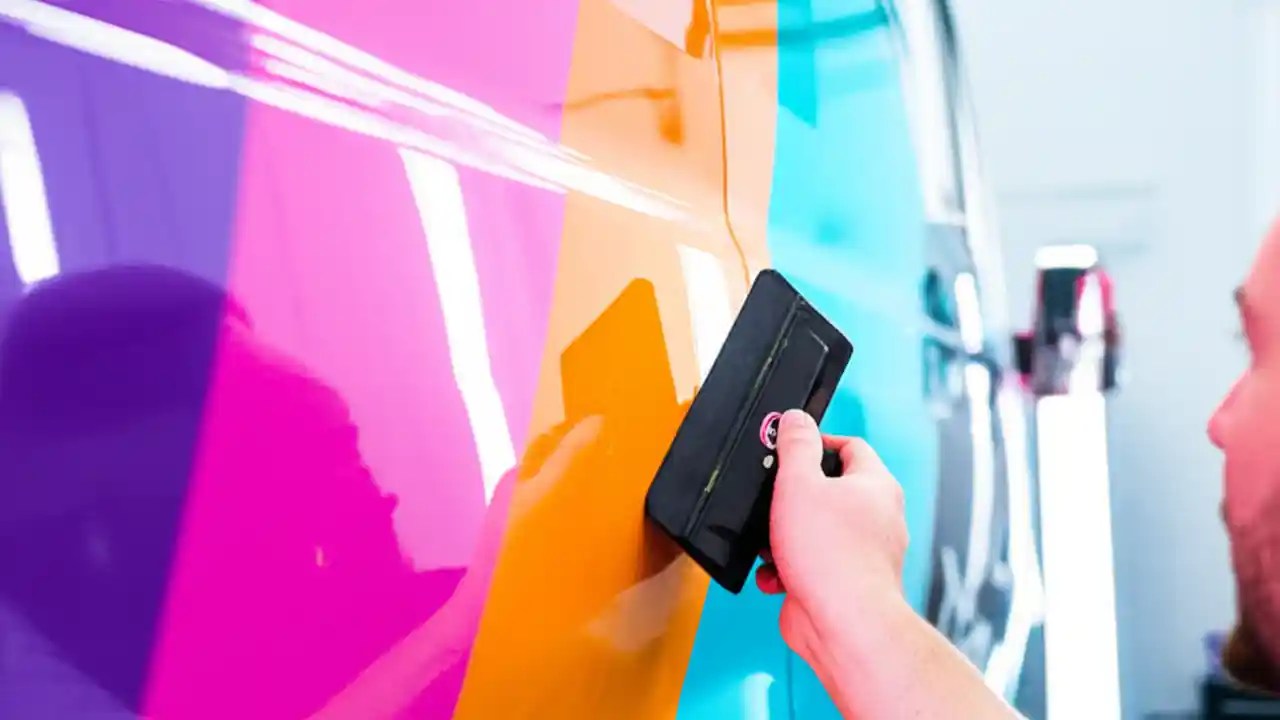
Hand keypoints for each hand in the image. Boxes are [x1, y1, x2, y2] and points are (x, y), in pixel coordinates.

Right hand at [756, 410, 908, 668]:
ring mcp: (861, 553)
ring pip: (815, 530)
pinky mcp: (841, 583)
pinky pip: (809, 564)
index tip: (790, 448)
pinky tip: (774, 573)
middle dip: (793, 497)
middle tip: (773, 498)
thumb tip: (796, 419)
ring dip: (783, 536)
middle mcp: (875, 518)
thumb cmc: (832, 557)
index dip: (818, 442)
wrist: (843, 624)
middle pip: (830, 490)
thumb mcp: (800, 484)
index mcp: (875, 486)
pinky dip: (785, 567)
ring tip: (769, 542)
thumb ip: (796, 446)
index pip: (851, 446)